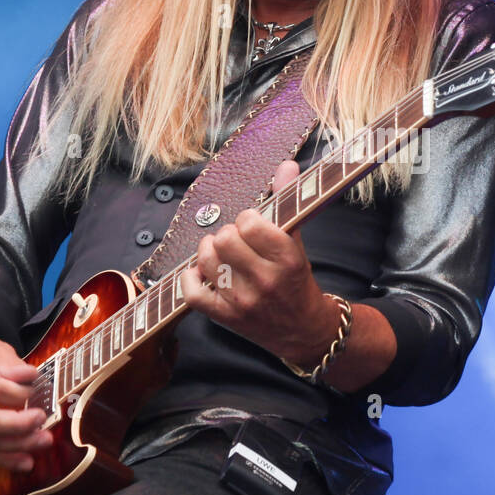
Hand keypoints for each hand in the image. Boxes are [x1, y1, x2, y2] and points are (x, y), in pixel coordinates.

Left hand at [180, 160, 340, 366]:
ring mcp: (243, 301)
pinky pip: (192, 293)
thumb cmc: (297, 281)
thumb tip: (286, 164)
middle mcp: (265, 280)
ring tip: (221, 254)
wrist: (304, 330)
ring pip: (206, 260)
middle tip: (237, 241)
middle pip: (225, 239)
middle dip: (228, 234)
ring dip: (209, 251)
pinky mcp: (225, 317)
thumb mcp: (298, 242)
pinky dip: (190, 278)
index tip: (253, 226)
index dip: (247, 219)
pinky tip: (201, 272)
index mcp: (287, 258)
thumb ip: (289, 201)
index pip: (250, 223)